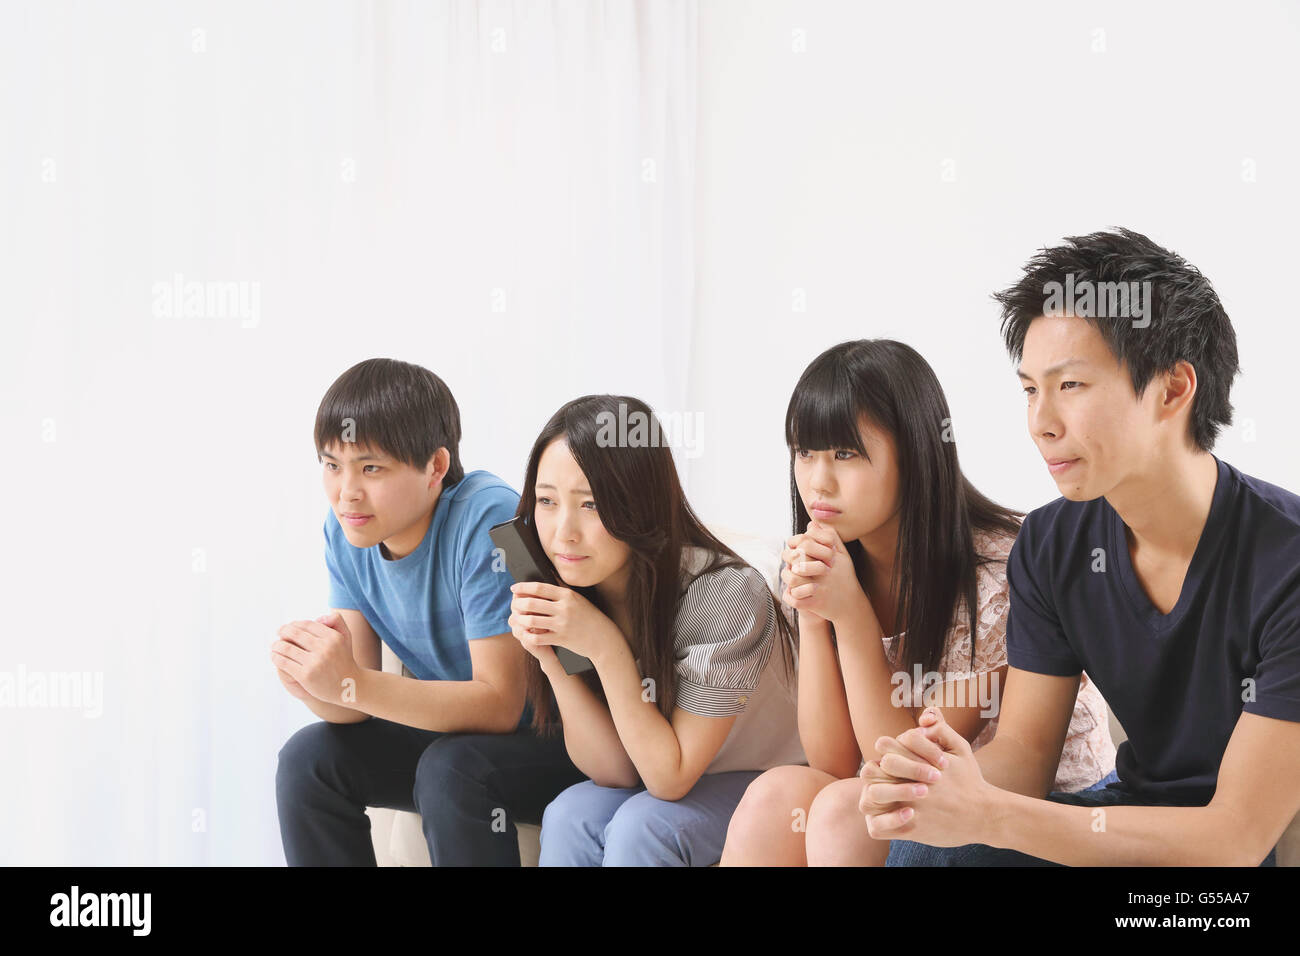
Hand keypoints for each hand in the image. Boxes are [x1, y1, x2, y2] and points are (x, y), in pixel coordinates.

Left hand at [271, 613, 361, 706]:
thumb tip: (318, 618)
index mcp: (333, 637)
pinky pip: (284, 662)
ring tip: (274, 646)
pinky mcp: (306, 676)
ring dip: (276, 645)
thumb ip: (336, 621)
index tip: (288, 626)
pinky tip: (274, 656)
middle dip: (283, 631)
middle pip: (295, 633)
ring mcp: (315, 662)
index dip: (295, 624)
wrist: (349, 687)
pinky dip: (276, 657)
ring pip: (286, 648)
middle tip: (278, 632)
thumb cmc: (343, 660)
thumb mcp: (346, 637)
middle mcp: (325, 648)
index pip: (307, 625)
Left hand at [508, 581, 622, 667]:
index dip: (523, 587)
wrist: (603, 637)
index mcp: (567, 595)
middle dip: (517, 603)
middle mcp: (564, 608)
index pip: (539, 588)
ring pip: (532, 621)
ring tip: (516, 618)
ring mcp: (562, 624)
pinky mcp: (561, 639)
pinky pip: (538, 638)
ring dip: (520, 619)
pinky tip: (524, 634)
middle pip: (532, 603)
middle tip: (513, 604)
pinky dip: (528, 636)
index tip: (514, 588)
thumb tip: (547, 575)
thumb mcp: (578, 599)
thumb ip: (562, 589)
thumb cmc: (589, 617)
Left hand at [779, 520, 870, 626]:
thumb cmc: (844, 578)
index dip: (795, 542)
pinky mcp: (817, 603)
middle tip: (789, 561)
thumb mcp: (841, 556)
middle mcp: (826, 571)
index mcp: (831, 557)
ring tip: (788, 575)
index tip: (794, 546)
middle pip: (798, 558)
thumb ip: (829, 538)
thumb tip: (812, 523)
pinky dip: (791, 596)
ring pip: (793, 579)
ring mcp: (821, 588)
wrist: (852, 606)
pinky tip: (792, 592)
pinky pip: (796, 599)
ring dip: (787, 576)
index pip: (806, 542)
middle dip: (788, 558)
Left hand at [862, 707, 993, 846]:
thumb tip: (923, 717)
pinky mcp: (912, 830)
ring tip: (885, 793)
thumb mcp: (960, 748)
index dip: (890, 747)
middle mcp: (913, 785)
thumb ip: (941, 728)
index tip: (903, 755)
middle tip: (889, 774)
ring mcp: (911, 808)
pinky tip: (892, 814)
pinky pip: (878, 828)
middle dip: (877, 768)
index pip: (886, 744)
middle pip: (872, 768)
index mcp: (920, 763)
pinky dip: (879, 820)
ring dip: (873, 792)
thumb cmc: (969, 779)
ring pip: (871, 796)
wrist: (983, 816)